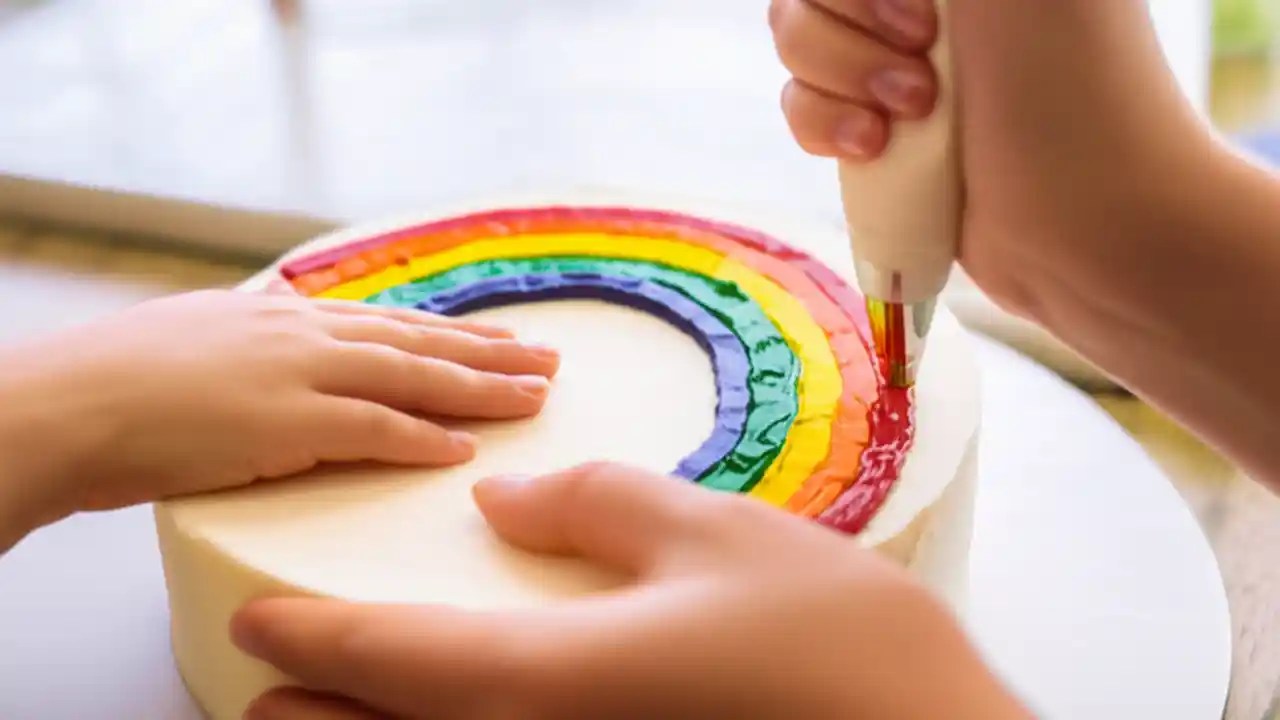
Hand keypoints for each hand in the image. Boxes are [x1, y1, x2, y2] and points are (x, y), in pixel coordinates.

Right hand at [0, 289, 557, 533]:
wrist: (70, 402)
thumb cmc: (122, 377)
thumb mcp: (204, 335)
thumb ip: (260, 333)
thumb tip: (292, 326)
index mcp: (287, 316)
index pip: (391, 323)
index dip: (454, 335)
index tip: (504, 340)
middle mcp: (305, 335)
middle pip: (420, 343)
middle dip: (492, 354)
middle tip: (552, 363)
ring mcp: (299, 375)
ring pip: (413, 378)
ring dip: (481, 390)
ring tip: (536, 398)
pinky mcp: (285, 424)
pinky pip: (373, 429)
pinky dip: (423, 438)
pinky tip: (465, 449)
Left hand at [231, 463, 1031, 719]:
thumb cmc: (840, 651)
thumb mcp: (716, 536)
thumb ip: (595, 504)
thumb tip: (505, 502)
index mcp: (549, 684)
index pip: (391, 662)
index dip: (312, 639)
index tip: (258, 625)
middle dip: (316, 717)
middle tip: (274, 685)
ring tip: (346, 708)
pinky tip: (473, 716)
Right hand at [770, 0, 1211, 318]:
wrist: (1083, 217)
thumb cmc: (1069, 79)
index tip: (926, 22)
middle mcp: (932, 1)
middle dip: (852, 35)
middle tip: (926, 86)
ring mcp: (898, 59)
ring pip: (797, 39)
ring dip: (838, 79)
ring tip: (905, 124)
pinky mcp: (878, 128)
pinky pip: (803, 104)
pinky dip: (822, 125)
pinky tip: (874, 151)